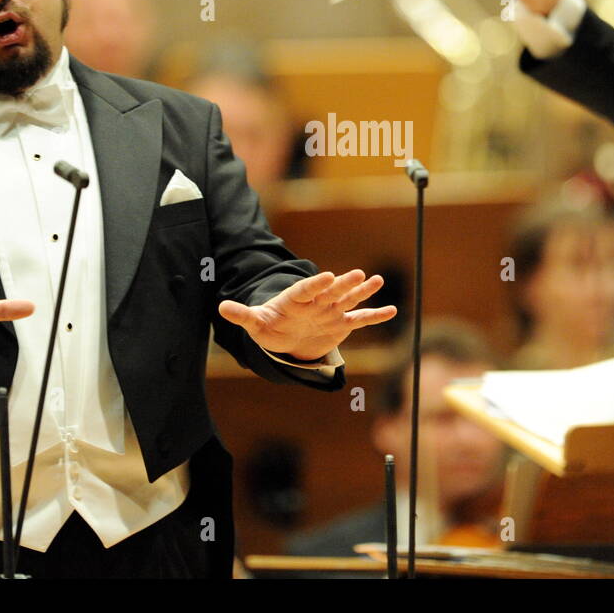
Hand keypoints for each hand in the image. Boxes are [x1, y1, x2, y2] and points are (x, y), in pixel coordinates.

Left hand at [218, 269, 396, 360]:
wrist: (287, 338)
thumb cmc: (271, 326)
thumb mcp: (255, 322)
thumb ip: (242, 315)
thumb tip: (221, 307)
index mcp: (296, 299)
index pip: (306, 289)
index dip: (316, 283)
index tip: (328, 276)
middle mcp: (317, 301)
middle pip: (332, 291)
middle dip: (344, 283)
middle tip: (358, 274)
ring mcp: (331, 311)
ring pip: (349, 299)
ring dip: (362, 292)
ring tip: (378, 281)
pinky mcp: (342, 324)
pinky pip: (360, 319)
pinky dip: (375, 315)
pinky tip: (392, 310)